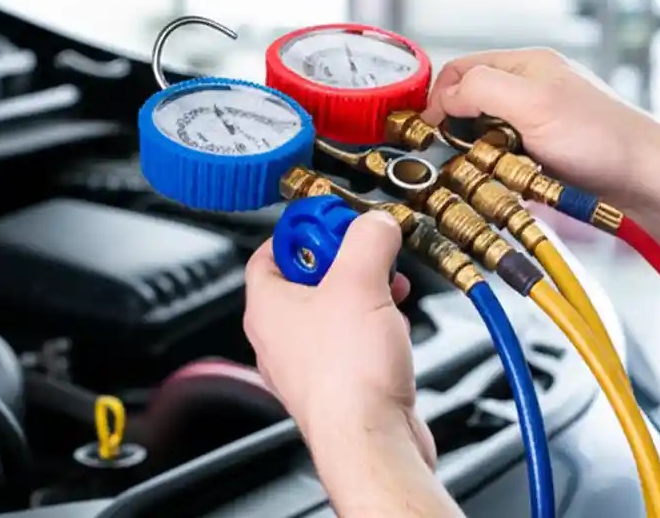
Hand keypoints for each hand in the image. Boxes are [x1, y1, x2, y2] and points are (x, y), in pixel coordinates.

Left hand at [243, 211, 434, 467]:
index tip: (332, 219)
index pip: (270, 250)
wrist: (371, 439)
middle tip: (368, 252)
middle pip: (308, 277)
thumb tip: (376, 223)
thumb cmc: (347, 378)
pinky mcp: (338, 382)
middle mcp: (279, 336)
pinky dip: (374, 325)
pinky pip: (352, 340)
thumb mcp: (361, 281)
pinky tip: (394, 326)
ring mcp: (307, 362)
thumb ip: (368, 239)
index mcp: (266, 307)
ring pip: (334, 308)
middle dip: (345, 260)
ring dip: (365, 291)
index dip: (303, 229)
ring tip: (388, 287)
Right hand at [420, 48, 659, 208]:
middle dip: (455, 131)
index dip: (437, 97)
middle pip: (470, 104)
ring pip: (485, 137)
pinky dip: (498, 175)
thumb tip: (444, 96)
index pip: (461, 69)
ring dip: (477, 157)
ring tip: (482, 173)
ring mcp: (541, 123)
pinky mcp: (549, 155)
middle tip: (450, 157)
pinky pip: (506, 162)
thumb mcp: (534, 104)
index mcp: (527, 66)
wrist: (652, 184)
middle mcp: (533, 90)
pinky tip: (506, 186)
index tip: (425, 130)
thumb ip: (483, 90)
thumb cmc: (607, 141)